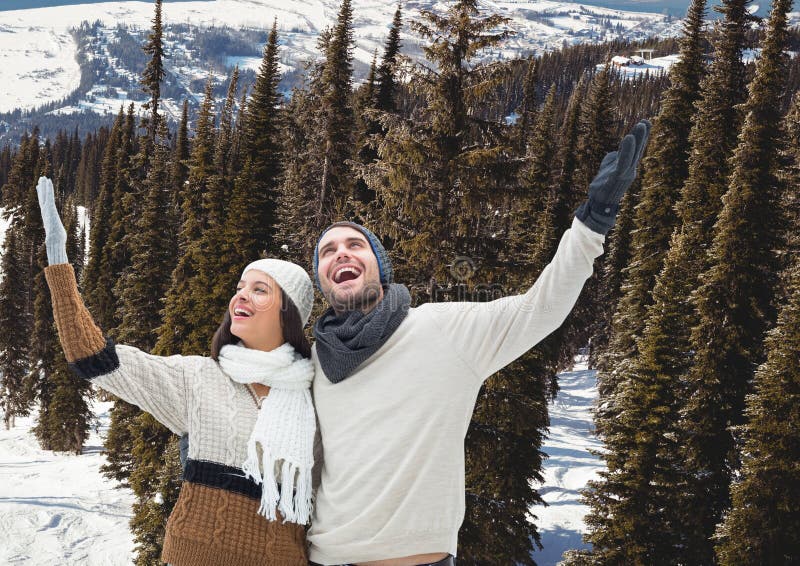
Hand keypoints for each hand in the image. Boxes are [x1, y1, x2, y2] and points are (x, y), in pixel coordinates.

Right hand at [36, 176, 67, 264]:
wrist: (55, 242)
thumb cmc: (57, 241)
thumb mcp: (57, 234)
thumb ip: (56, 233)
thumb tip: (57, 238)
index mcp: (47, 216)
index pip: (44, 204)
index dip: (42, 196)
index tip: (40, 189)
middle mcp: (45, 212)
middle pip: (42, 198)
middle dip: (42, 189)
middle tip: (41, 180)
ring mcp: (47, 210)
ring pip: (45, 195)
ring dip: (45, 186)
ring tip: (43, 177)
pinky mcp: (50, 209)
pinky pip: (49, 196)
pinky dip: (48, 188)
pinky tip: (48, 181)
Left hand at [576, 119, 650, 234]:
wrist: (598, 204)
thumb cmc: (604, 185)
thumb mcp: (609, 168)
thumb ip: (614, 158)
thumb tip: (618, 150)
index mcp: (627, 166)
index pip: (635, 150)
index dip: (641, 137)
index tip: (646, 122)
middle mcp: (629, 169)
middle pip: (637, 150)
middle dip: (642, 136)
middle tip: (647, 121)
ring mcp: (624, 174)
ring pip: (632, 155)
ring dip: (637, 140)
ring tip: (641, 126)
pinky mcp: (616, 178)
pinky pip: (623, 162)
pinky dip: (627, 150)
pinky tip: (628, 139)